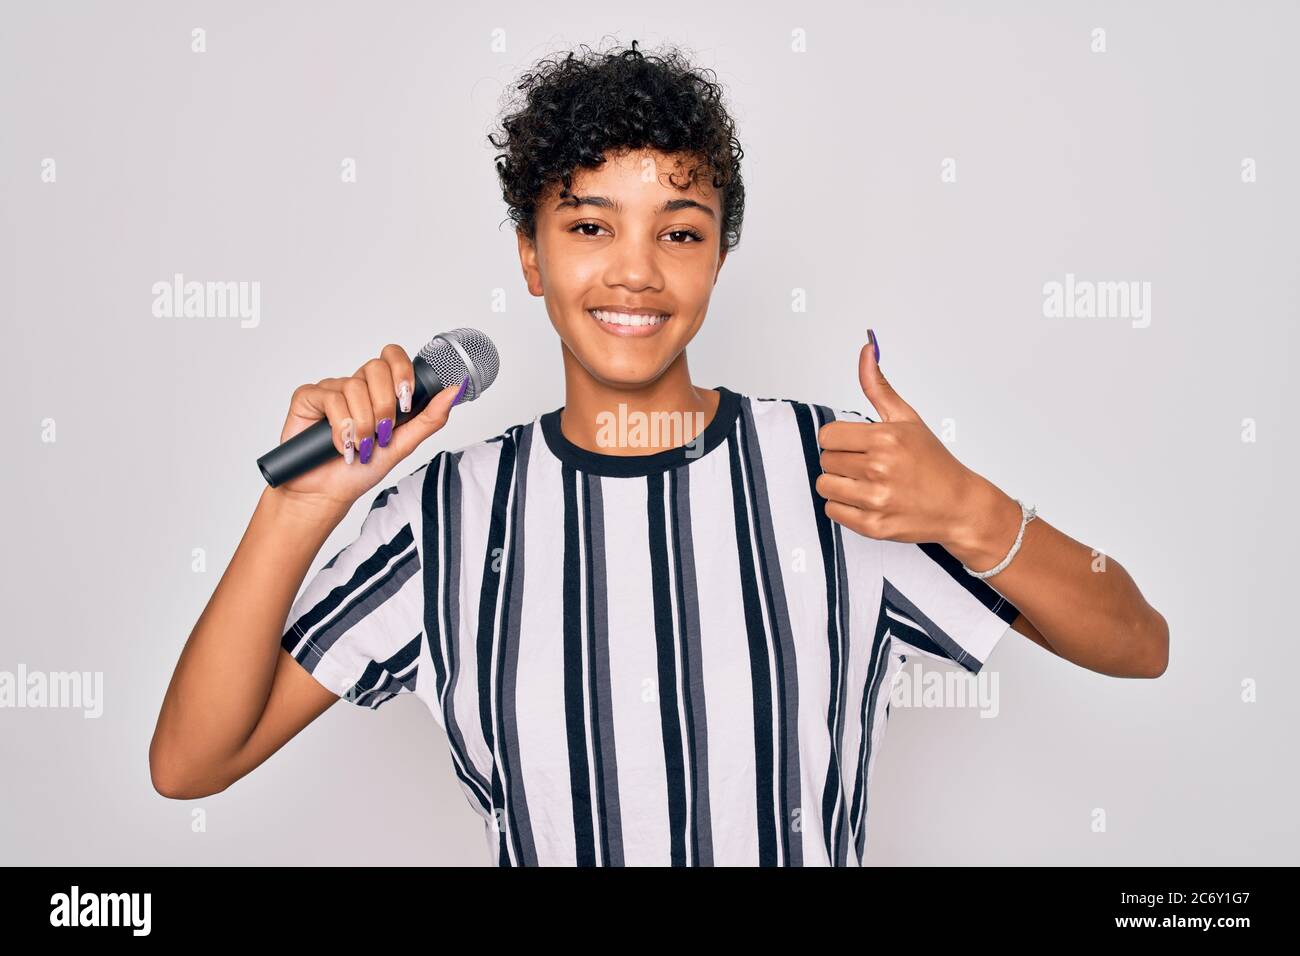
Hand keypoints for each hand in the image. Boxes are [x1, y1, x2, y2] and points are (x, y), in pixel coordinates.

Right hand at [275, 343, 464, 512]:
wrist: (327, 493)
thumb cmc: (363, 469)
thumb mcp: (404, 444)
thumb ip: (430, 417)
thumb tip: (455, 390)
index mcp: (380, 391)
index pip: (393, 357)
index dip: (402, 372)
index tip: (405, 401)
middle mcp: (356, 386)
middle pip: (375, 367)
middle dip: (384, 405)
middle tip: (382, 432)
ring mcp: (331, 390)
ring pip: (353, 386)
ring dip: (362, 423)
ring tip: (360, 446)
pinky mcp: (308, 397)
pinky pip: (329, 397)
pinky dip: (339, 426)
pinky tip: (340, 444)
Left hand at [815, 331, 984, 547]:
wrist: (959, 505)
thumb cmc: (933, 461)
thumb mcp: (907, 419)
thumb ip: (878, 386)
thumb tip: (865, 348)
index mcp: (885, 438)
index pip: (828, 435)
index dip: (840, 439)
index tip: (859, 444)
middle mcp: (880, 469)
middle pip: (825, 459)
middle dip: (842, 460)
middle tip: (867, 465)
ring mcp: (876, 500)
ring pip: (824, 485)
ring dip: (840, 484)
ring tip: (866, 483)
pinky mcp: (873, 526)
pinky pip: (832, 511)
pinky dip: (844, 507)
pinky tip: (867, 501)